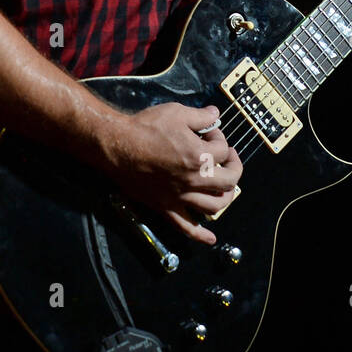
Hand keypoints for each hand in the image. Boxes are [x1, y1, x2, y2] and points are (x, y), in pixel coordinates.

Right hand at [97, 102, 242, 244]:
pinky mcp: (166, 207)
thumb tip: (216, 113)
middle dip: (234, 167)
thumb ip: (200, 115)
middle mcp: (194, 179)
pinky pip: (186, 227)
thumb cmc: (145, 127)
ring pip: (214, 206)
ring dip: (225, 197)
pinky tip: (210, 238)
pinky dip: (200, 235)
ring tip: (223, 187)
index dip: (220, 137)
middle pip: (229, 181)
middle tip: (228, 158)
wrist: (117, 146)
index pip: (223, 149)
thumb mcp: (176, 112)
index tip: (210, 132)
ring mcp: (181, 196)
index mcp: (199, 156)